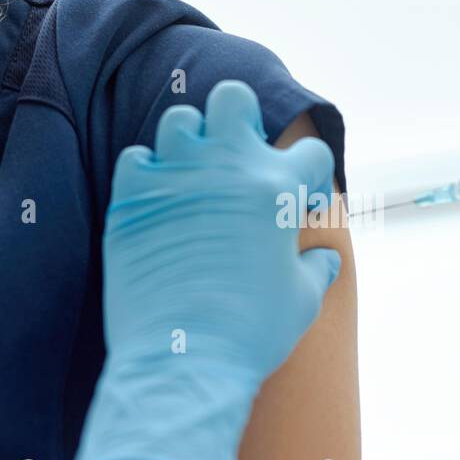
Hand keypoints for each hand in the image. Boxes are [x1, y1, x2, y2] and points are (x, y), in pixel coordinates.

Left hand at [65, 80, 341, 459]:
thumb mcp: (301, 301)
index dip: (309, 176)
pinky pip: (137, 158)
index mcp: (278, 188)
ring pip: (180, 119)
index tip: (299, 201)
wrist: (183, 361)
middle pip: (234, 98)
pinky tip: (156, 202)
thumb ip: (316, 268)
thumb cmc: (252, 334)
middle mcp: (227, 167)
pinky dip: (146, 176)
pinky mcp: (132, 197)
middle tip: (237, 159)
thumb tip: (326, 259)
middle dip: (240, 120)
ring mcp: (176, 176)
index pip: (311, 150)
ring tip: (192, 177)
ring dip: (190, 143)